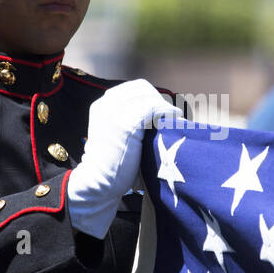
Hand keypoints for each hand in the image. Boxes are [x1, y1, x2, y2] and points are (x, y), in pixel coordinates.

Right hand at [67, 80, 178, 237]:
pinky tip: (174, 121)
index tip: (162, 110)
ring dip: (165, 107)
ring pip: (149, 97)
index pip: (134, 88)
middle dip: (159, 99)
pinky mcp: (126, 124)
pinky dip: (166, 112)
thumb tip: (157, 115)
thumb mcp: (115, 135)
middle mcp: (106, 104)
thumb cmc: (112, 165)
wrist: (98, 184)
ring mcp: (115, 113)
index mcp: (102, 105)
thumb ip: (128, 121)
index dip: (152, 96)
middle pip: (142, 88)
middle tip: (170, 115)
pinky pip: (153, 108)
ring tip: (175, 120)